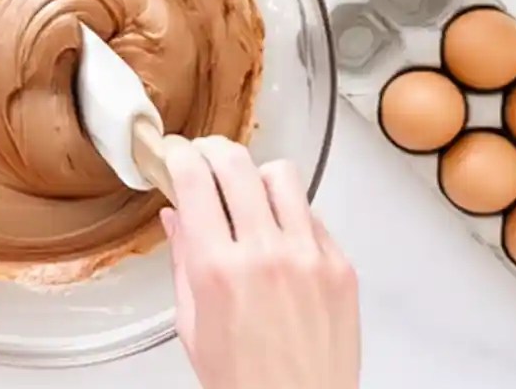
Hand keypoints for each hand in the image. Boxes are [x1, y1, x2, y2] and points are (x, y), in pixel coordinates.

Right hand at [161, 137, 359, 388]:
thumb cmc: (244, 384)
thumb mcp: (193, 326)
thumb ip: (183, 263)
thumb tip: (174, 218)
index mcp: (218, 271)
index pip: (195, 180)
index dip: (179, 155)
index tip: (175, 153)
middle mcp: (266, 255)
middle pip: (236, 163)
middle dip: (212, 150)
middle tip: (205, 158)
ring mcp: (309, 257)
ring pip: (281, 175)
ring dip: (255, 176)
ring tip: (246, 194)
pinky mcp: (341, 266)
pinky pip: (312, 215)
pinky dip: (291, 214)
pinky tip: (280, 236)